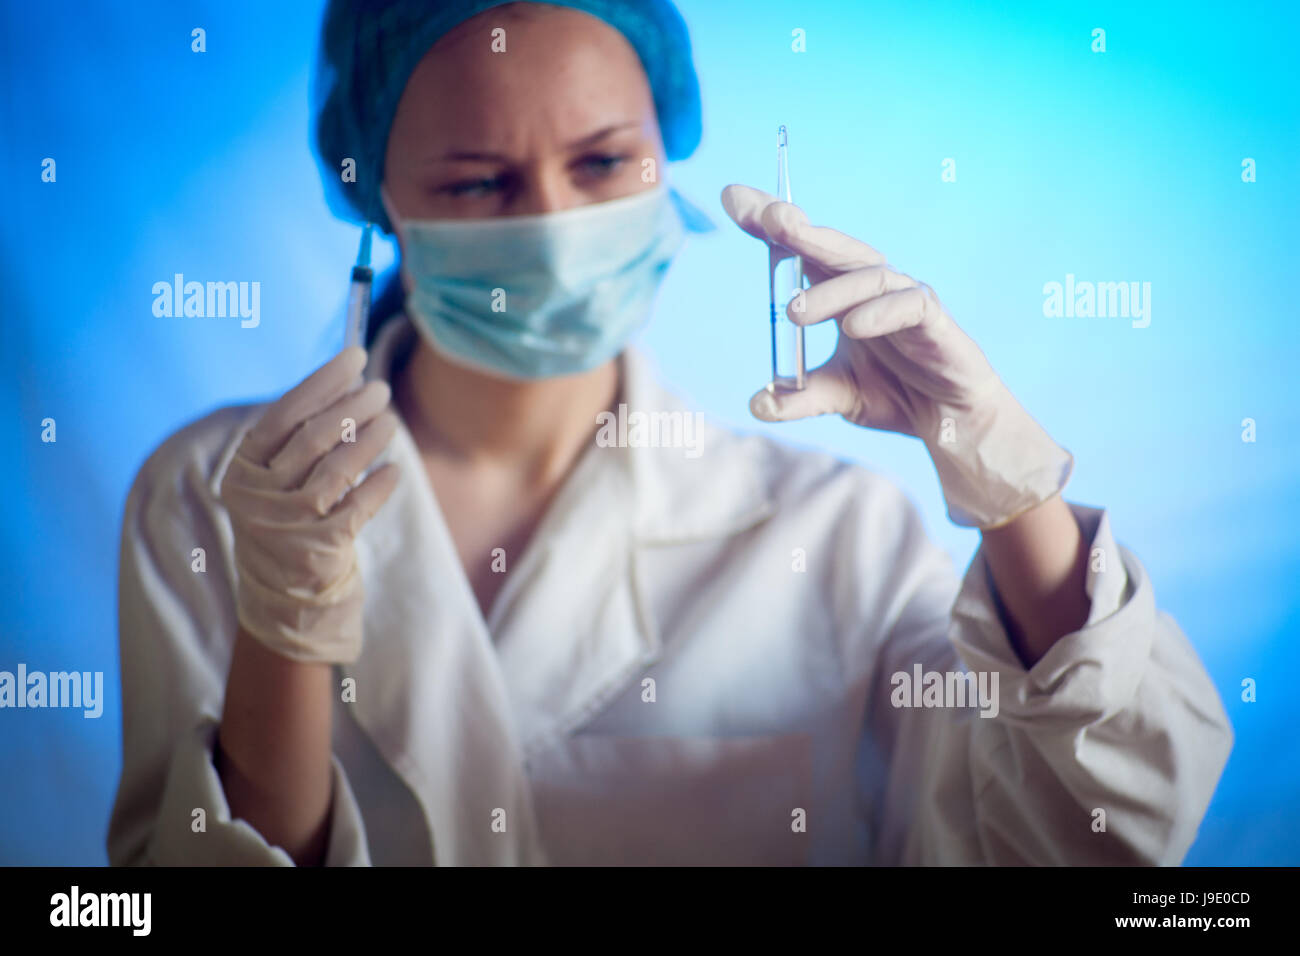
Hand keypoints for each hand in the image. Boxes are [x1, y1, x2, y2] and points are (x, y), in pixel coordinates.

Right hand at [219, 346, 400, 662]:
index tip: (354, 356)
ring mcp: (287, 523)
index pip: (284, 413)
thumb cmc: (288, 524)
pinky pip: (358, 506)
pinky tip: (394, 470)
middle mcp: (258, 495)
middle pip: (313, 437)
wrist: (284, 600)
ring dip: (371, 439)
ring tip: (391, 421)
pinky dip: (379, 484)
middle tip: (381, 389)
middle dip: (352, 406)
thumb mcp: (276, 482)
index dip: (322, 381)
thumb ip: (300, 440)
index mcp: (243, 470)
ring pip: (337, 468)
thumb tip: (348, 381)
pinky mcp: (318, 547)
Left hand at [721, 183, 1071, 528]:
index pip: (800, 248)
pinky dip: (879, 312)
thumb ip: (799, 398)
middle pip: (831, 245)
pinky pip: (908, 304)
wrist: (950, 420)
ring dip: (829, 289)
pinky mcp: (933, 318)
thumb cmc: (895, 393)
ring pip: (866, 275)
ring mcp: (902, 297)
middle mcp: (868, 285)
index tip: (731, 198)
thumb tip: (757, 403)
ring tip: (795, 311)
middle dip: (798, 229)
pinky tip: (853, 327)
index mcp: (839, 292)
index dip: (768, 221)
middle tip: (768, 217)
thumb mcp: (837, 397)